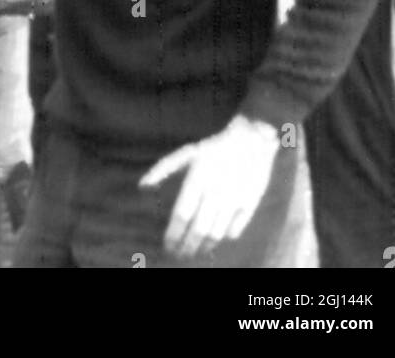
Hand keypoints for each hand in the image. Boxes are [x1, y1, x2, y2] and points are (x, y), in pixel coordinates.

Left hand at [140, 114, 279, 259]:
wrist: (252, 139)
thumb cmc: (214, 148)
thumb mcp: (187, 153)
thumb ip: (163, 169)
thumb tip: (142, 186)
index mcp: (197, 178)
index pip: (182, 215)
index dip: (173, 234)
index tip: (168, 245)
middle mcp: (215, 191)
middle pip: (198, 229)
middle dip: (187, 246)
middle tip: (179, 255)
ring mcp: (234, 199)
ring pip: (216, 234)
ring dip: (204, 246)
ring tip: (195, 252)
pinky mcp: (250, 204)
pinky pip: (235, 230)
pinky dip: (224, 238)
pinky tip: (216, 239)